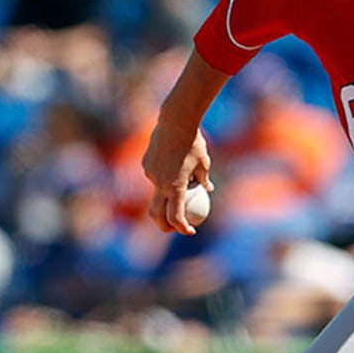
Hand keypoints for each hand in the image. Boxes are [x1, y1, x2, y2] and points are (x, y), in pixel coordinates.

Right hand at [142, 119, 212, 234]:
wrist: (175, 121)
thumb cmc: (194, 142)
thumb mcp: (204, 162)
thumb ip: (204, 179)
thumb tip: (208, 190)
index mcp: (175, 187)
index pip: (175, 217)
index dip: (182, 228)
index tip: (190, 231)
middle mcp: (159, 183)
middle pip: (156, 214)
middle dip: (164, 225)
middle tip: (175, 227)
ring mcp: (150, 174)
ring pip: (156, 192)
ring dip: (166, 196)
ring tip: (181, 183)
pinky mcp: (145, 165)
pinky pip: (154, 176)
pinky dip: (163, 178)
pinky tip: (173, 162)